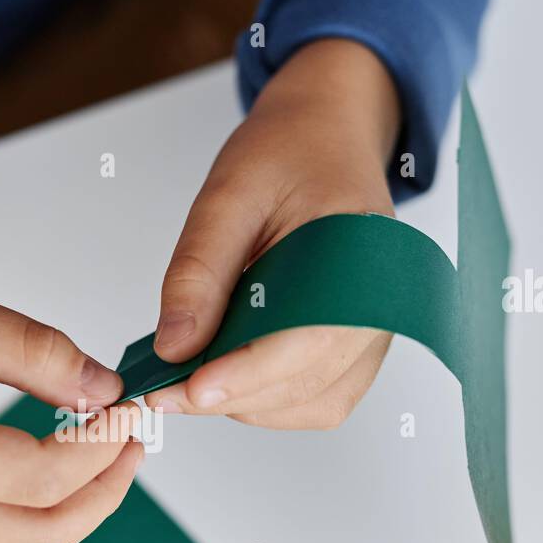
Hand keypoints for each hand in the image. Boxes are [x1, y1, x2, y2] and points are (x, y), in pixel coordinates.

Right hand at [0, 248, 141, 542]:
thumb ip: (36, 355)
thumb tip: (104, 388)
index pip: (48, 476)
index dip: (105, 444)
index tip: (133, 407)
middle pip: (43, 537)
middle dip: (104, 494)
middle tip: (134, 443)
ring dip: (71, 516)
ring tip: (102, 457)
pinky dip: (29, 520)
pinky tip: (49, 471)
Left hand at [147, 38, 401, 429]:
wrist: (327, 138)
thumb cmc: (288, 155)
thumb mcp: (228, 195)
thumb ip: (199, 271)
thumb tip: (174, 347)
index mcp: (360, 256)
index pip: (307, 339)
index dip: (246, 373)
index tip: (190, 390)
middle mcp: (381, 306)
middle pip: (305, 382)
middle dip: (228, 394)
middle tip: (161, 386)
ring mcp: (374, 334)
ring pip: (309, 404)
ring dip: (246, 401)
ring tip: (190, 373)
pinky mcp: (357, 352)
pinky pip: (316, 401)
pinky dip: (267, 400)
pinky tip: (227, 372)